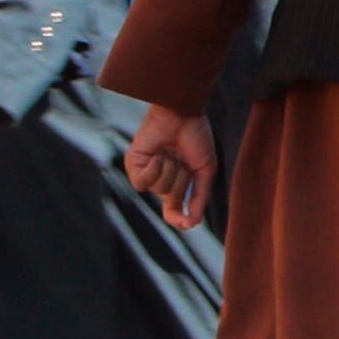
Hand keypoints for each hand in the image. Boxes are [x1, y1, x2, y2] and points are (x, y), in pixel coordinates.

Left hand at [124, 103, 216, 227]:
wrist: (184, 115)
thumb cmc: (196, 137)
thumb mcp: (205, 171)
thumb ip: (200, 197)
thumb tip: (194, 223)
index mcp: (177, 184)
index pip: (174, 212)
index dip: (180, 220)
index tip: (188, 224)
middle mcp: (160, 181)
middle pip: (171, 200)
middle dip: (182, 181)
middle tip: (183, 161)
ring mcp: (147, 173)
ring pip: (159, 190)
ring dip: (170, 171)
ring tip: (170, 153)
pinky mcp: (134, 165)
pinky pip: (142, 183)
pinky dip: (153, 170)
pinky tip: (158, 156)